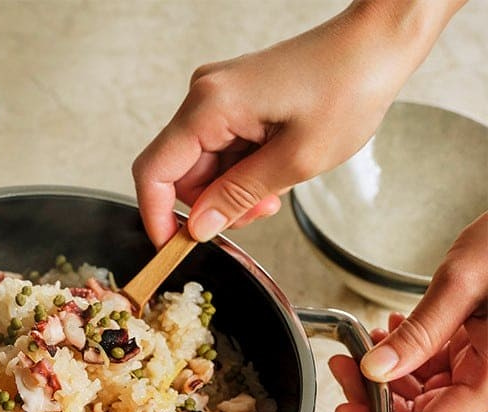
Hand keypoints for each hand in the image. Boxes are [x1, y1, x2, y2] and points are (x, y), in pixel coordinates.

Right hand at [132, 1, 466, 246]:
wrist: (378, 44)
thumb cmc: (348, 88)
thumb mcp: (295, 160)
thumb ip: (238, 197)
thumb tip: (198, 228)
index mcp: (210, 107)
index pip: (154, 172)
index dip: (157, 217)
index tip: (174, 247)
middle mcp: (204, 97)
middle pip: (178, 174)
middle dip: (209, 206)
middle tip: (254, 215)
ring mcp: (217, 98)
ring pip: (201, 167)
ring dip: (229, 192)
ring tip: (274, 193)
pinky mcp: (232, 102)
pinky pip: (219, 151)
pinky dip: (240, 173)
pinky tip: (273, 172)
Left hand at [330, 213, 487, 411]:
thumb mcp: (462, 283)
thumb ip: (419, 332)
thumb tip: (374, 370)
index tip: (349, 410)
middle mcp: (486, 377)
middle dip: (374, 396)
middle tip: (342, 368)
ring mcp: (477, 363)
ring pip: (419, 391)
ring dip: (381, 375)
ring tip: (357, 348)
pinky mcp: (468, 346)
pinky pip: (427, 365)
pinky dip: (399, 355)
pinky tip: (384, 334)